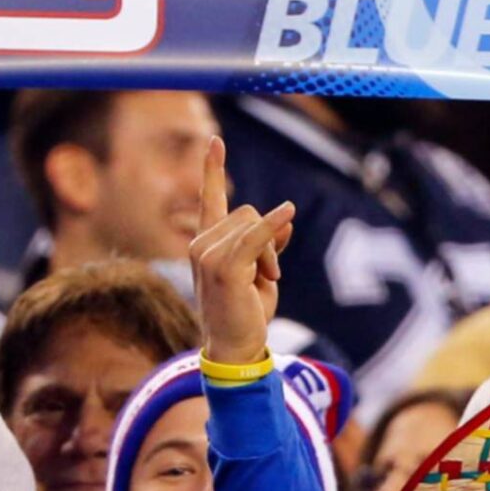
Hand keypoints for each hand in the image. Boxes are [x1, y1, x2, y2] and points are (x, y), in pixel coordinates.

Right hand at [188, 137, 293, 365]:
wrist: (235, 348)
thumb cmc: (245, 314)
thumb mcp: (260, 274)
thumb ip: (267, 245)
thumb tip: (285, 221)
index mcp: (207, 243)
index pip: (210, 198)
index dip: (212, 169)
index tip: (215, 141)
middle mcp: (201, 244)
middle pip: (248, 213)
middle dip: (268, 240)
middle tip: (269, 276)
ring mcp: (207, 254)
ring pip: (255, 226)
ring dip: (271, 254)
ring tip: (264, 283)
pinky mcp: (222, 267)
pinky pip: (255, 236)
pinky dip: (274, 225)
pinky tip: (288, 213)